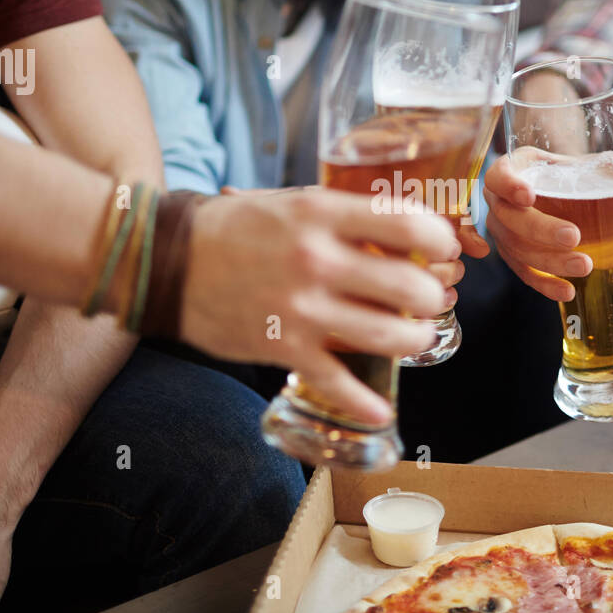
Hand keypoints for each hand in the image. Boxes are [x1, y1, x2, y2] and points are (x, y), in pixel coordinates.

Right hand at [181, 189, 456, 425]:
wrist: (166, 261)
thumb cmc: (235, 228)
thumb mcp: (293, 203)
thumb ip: (345, 217)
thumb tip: (406, 232)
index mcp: (321, 215)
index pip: (407, 222)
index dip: (440, 239)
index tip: (445, 251)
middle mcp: (316, 261)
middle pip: (409, 284)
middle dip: (432, 297)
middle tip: (431, 300)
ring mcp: (301, 309)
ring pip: (387, 334)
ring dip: (414, 340)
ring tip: (415, 337)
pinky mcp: (283, 349)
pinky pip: (338, 384)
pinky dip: (366, 402)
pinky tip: (382, 408)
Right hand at [482, 152, 612, 301]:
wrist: (568, 194)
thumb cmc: (582, 174)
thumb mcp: (605, 164)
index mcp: (518, 169)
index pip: (498, 175)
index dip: (508, 185)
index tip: (529, 195)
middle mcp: (502, 201)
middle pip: (508, 218)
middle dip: (539, 230)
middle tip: (574, 237)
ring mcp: (504, 232)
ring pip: (516, 249)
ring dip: (548, 261)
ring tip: (584, 266)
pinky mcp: (514, 257)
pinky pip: (524, 273)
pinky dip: (544, 284)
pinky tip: (568, 291)